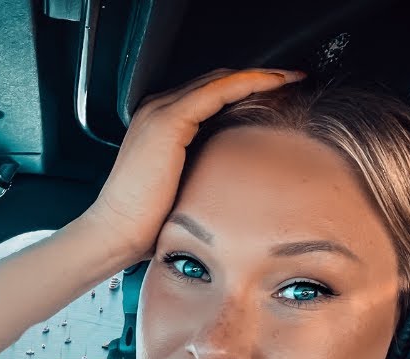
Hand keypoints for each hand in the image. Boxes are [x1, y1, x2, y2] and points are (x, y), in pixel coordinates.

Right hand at [83, 68, 306, 263]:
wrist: (116, 233)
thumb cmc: (146, 223)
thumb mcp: (184, 189)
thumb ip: (205, 171)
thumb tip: (238, 180)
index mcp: (161, 123)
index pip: (210, 94)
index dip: (245, 88)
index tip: (280, 94)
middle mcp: (158, 109)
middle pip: (217, 81)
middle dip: (257, 78)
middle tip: (293, 80)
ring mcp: (161, 111)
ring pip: (220, 80)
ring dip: (260, 75)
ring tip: (291, 78)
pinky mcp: (169, 122)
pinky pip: (218, 91)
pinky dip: (249, 83)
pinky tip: (274, 84)